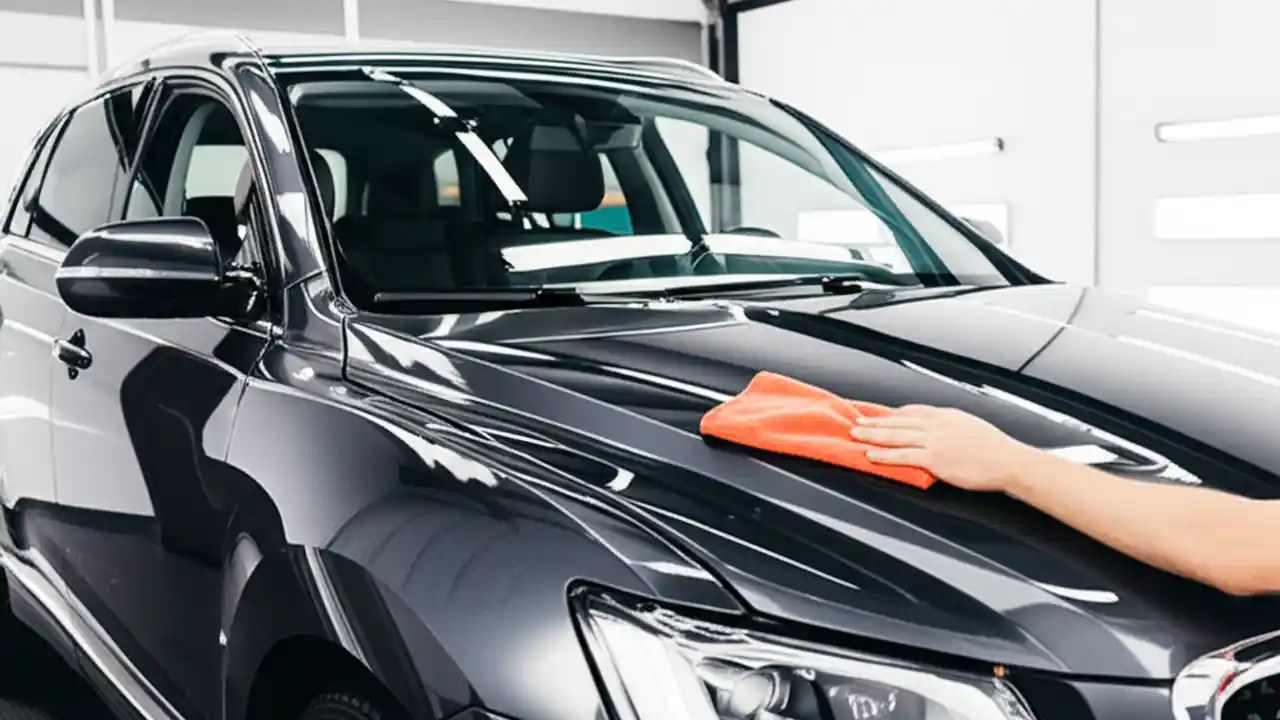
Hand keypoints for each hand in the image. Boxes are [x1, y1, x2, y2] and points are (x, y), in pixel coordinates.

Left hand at [850, 406, 1037, 491]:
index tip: (878, 414)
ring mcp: (934, 441)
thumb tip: (935, 426)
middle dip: (874, 422)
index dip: (892, 414)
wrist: (1008, 460)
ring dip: (872, 435)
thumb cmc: (995, 448)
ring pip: (895, 436)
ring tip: (856, 435)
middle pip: (898, 421)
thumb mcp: (969, 424)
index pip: (912, 411)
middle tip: (857, 421)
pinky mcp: (934, 459)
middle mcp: (936, 425)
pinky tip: (871, 454)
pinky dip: (884, 454)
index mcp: (946, 415)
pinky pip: (902, 455)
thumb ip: (949, 424)